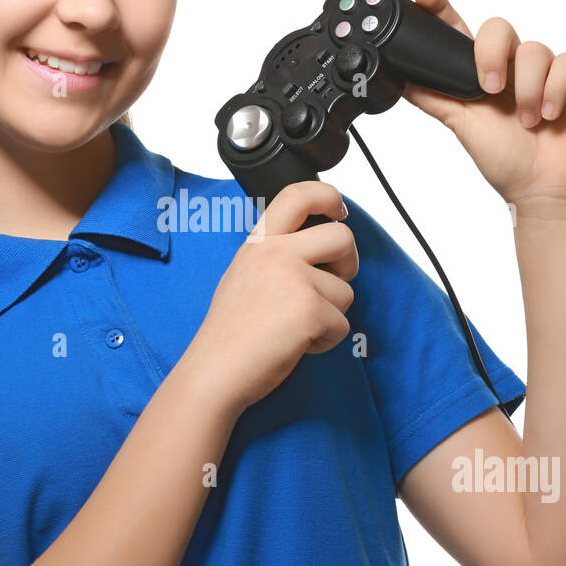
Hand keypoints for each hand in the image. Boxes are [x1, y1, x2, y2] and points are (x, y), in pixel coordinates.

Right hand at [181, 180, 359, 414]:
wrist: (216, 370)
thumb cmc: (229, 332)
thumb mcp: (245, 275)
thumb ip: (277, 257)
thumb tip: (318, 251)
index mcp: (259, 243)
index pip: (298, 195)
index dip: (329, 196)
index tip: (338, 210)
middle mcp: (277, 253)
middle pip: (342, 237)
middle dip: (349, 263)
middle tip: (333, 284)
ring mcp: (294, 279)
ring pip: (345, 291)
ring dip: (330, 315)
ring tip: (295, 329)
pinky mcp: (310, 310)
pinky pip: (342, 324)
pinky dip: (326, 341)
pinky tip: (296, 345)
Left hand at [401, 0, 565, 211]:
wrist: (542, 190)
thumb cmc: (505, 158)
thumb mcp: (458, 123)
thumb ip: (431, 95)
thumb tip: (396, 76)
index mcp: (480, 71)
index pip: (459, 31)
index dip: (441, 9)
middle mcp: (512, 65)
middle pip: (498, 28)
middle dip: (491, 54)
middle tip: (490, 89)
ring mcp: (545, 69)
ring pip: (533, 49)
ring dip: (526, 89)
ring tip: (527, 121)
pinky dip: (553, 91)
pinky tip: (548, 115)